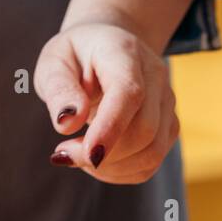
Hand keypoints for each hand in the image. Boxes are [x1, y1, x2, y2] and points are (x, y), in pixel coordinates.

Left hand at [34, 22, 177, 183]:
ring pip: (152, 153)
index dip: (110, 129)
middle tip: (64, 153)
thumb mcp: (54, 62)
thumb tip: (68, 123)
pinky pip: (150, 163)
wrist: (107, 48)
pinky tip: (97, 161)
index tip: (86, 156)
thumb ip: (58, 89)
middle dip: (105, 155)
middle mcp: (155, 77)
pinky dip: (121, 172)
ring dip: (112, 168)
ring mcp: (167, 103)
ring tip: (78, 156)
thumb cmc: (76, 56)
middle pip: (145, 131)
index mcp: (125, 53)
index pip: (129, 94)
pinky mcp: (168, 127)